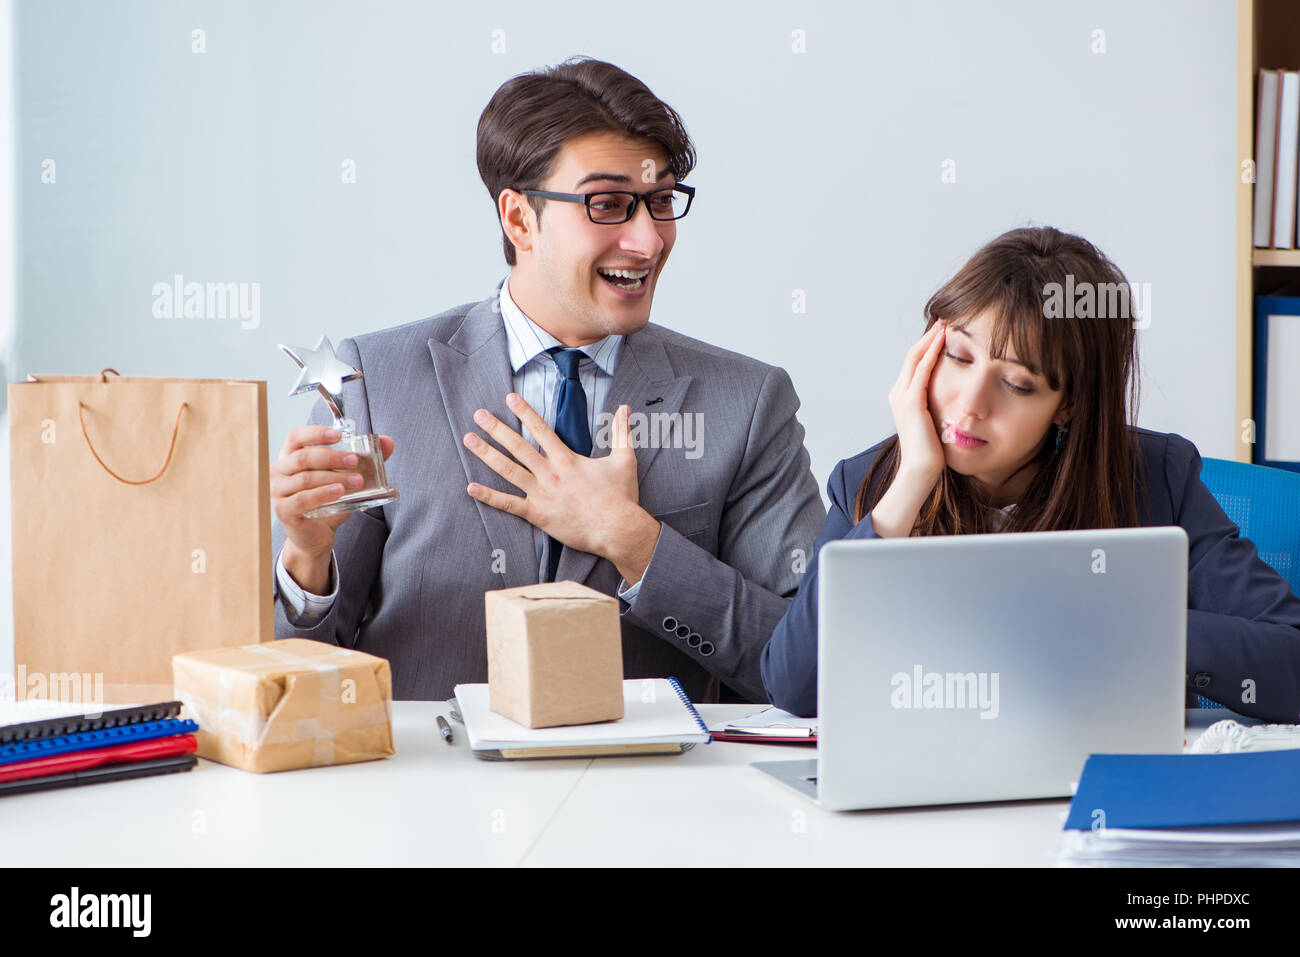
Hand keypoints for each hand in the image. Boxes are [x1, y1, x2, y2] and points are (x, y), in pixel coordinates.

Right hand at [271, 425, 394, 567]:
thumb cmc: (327, 500)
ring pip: (305, 478)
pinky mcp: (283, 510)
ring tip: (356, 481)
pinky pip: (302, 499)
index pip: (296, 436)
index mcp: (290, 456)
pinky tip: (339, 492)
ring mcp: (278, 490)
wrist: (317, 533)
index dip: (315, 433)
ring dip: (333, 478)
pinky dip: (322, 494)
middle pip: (303, 457)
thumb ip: (364, 458)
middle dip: (332, 457)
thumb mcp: (345, 476)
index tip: (338, 435)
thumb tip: (388, 442)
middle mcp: (279, 470)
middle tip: (355, 461)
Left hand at [462, 394, 660, 581]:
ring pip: (508, 470)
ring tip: (469, 440)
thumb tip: (625, 408)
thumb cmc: (621, 496)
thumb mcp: (624, 459)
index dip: (524, 412)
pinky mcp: (538, 514)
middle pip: (518, 446)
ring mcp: (542, 494)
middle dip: (496, 428)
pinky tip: (471, 488)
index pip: (541, 429)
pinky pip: (509, 505)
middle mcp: (550, 473)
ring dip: (487, 454)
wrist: (617, 529)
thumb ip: (621, 432)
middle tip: (478, 415)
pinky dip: (489, 497)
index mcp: (567, 459)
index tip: (509, 398)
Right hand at [888, 320, 947, 489]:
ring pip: (915, 358)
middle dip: (929, 336)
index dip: (928, 345)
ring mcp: (901, 397)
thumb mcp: (933, 422)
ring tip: (945, 323)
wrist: (921, 470)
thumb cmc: (931, 452)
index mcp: (901, 397)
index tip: (944, 331)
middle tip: (945, 319)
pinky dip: (931, 352)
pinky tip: (943, 340)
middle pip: (912, 355)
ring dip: (930, 339)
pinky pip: (921, 370)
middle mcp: (897, 393)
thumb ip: (936, 407)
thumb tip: (952, 399)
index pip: (914, 363)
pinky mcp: (910, 402)